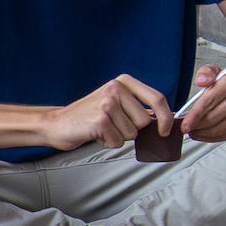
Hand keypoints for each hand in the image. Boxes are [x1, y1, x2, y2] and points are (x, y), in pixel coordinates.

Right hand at [43, 75, 172, 150]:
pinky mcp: (100, 120)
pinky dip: (109, 143)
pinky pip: (118, 141)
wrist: (58, 123)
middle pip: (144, 121)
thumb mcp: (117, 103)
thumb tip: (167, 119)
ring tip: (104, 129)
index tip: (166, 131)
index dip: (166, 117)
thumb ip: (138, 107)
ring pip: (132, 133)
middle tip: (114, 125)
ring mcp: (107, 104)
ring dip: (119, 137)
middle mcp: (116, 89)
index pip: (157, 98)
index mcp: (124, 82)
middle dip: (133, 130)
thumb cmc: (90, 116)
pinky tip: (96, 134)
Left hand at [182, 64, 225, 143]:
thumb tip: (202, 81)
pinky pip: (225, 136)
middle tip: (186, 127)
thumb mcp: (216, 71)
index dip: (194, 115)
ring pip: (218, 129)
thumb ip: (205, 72)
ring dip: (202, 133)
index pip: (209, 102)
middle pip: (212, 118)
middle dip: (196, 125)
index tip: (185, 124)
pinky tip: (205, 133)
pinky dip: (211, 137)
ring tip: (194, 130)